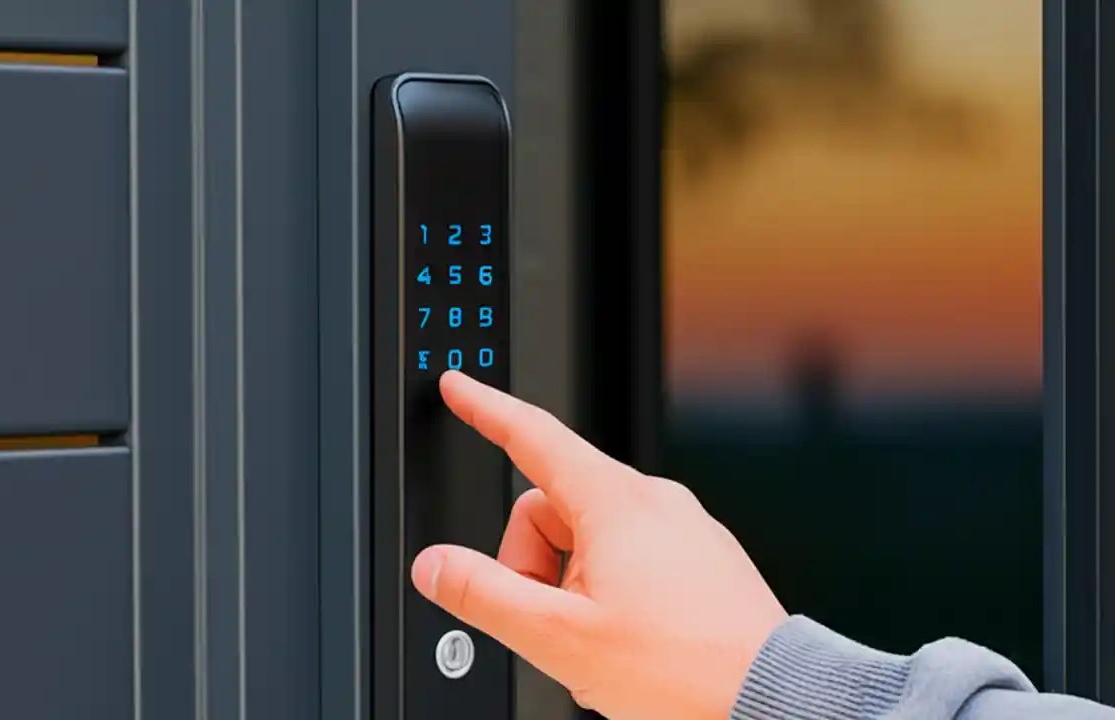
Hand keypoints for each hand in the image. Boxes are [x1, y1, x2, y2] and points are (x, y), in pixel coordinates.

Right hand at [411, 371, 787, 718]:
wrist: (772, 701)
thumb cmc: (684, 672)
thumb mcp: (560, 638)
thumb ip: (485, 595)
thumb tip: (436, 565)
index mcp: (616, 503)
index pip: (532, 436)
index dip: (485, 408)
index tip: (459, 387)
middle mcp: (655, 502)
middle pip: (553, 506)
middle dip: (532, 562)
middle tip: (549, 623)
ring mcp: (684, 528)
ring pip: (591, 535)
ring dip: (570, 581)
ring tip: (597, 639)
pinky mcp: (703, 558)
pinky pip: (631, 554)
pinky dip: (609, 589)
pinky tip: (629, 638)